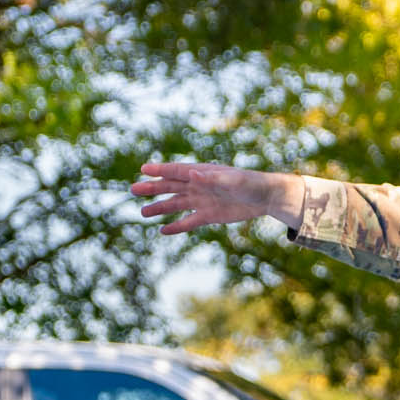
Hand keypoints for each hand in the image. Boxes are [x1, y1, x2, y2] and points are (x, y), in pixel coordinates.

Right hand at [129, 159, 305, 234]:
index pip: (177, 170)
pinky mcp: (209, 215)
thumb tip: (192, 173)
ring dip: (160, 208)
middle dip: (152, 188)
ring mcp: (202, 201)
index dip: (160, 169)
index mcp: (202, 173)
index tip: (143, 169)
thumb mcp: (232, 180)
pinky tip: (163, 230)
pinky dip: (177, 226)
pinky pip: (189, 222)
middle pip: (171, 187)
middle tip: (133, 190)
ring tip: (143, 213)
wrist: (266, 198)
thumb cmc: (251, 183)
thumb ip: (211, 178)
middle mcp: (199, 185)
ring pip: (176, 205)